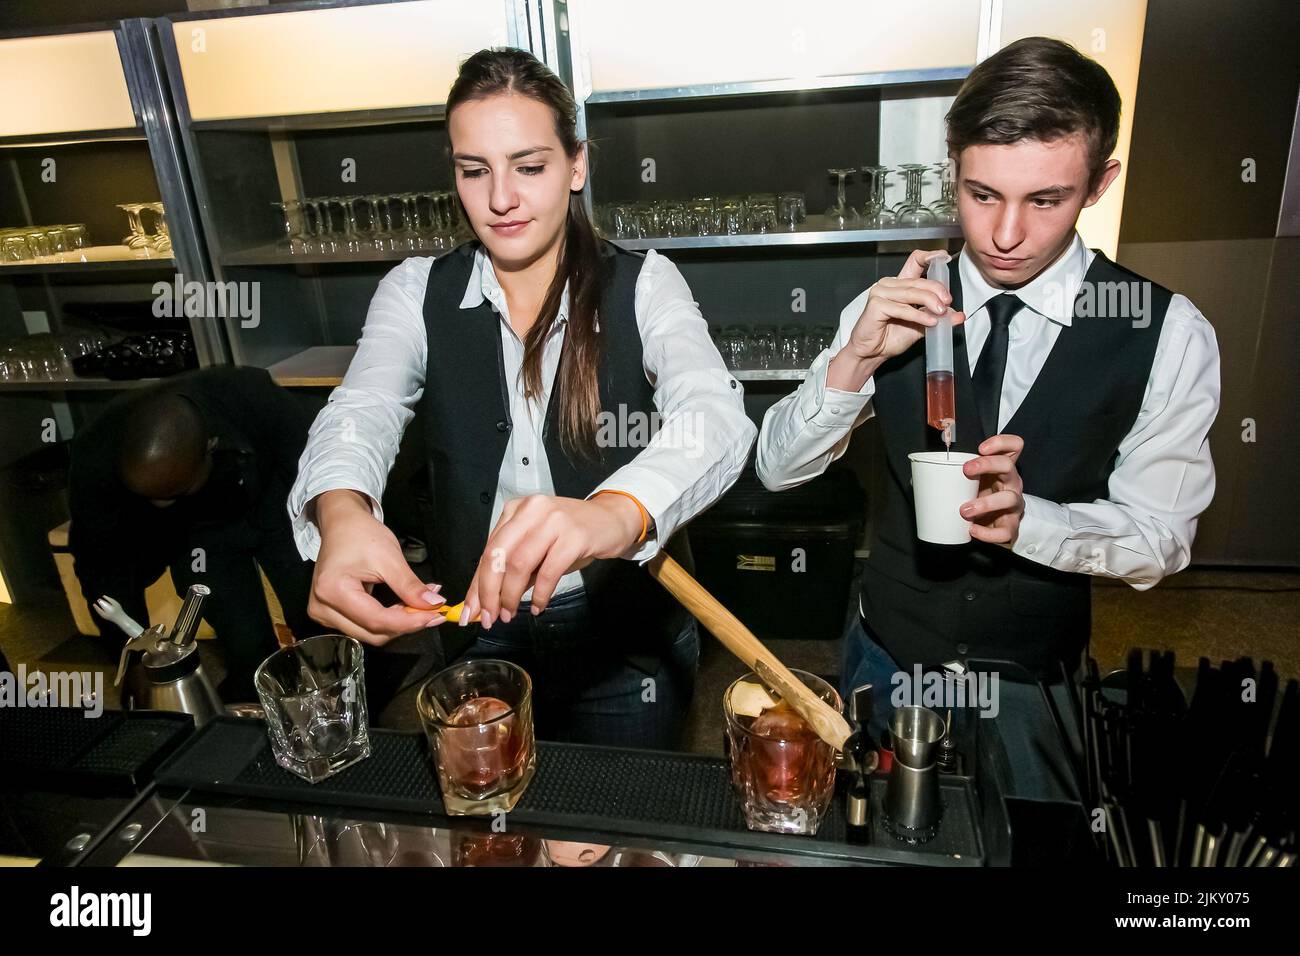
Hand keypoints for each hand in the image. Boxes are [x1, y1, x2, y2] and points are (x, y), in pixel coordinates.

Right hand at [307, 489, 445, 644]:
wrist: (341, 524)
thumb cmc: (361, 534)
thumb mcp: (390, 558)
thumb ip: (410, 586)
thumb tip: (434, 606)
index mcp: (333, 591)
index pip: (376, 620)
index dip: (409, 622)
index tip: (436, 615)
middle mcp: (322, 608)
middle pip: (372, 633)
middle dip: (405, 624)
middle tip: (432, 610)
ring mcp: (323, 614)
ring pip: (369, 633)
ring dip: (396, 624)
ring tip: (417, 605)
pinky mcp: (330, 614)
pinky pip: (363, 627)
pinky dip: (385, 621)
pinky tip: (400, 606)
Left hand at [462, 493, 643, 628]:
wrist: (612, 520)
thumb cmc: (571, 536)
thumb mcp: (538, 547)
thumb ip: (513, 568)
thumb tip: (488, 601)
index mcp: (516, 510)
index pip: (488, 550)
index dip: (476, 584)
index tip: (471, 610)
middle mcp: (531, 510)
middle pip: (498, 555)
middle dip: (488, 591)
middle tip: (489, 617)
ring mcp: (553, 520)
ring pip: (519, 564)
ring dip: (510, 595)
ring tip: (510, 614)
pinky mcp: (574, 536)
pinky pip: (549, 572)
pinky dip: (539, 594)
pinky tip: (537, 606)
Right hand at [846, 249, 965, 361]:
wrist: (872, 354)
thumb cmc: (890, 338)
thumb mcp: (922, 326)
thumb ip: (938, 318)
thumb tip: (959, 315)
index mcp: (899, 284)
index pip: (915, 261)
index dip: (930, 257)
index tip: (945, 259)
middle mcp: (889, 284)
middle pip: (918, 280)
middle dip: (937, 290)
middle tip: (948, 303)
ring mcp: (880, 293)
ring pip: (911, 293)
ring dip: (930, 303)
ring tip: (941, 313)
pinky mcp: (875, 305)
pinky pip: (902, 308)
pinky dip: (918, 315)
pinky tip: (929, 322)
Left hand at [960, 435, 1025, 545]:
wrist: (992, 525)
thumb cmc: (978, 497)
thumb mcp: (970, 482)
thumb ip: (954, 476)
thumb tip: (919, 478)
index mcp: (1002, 469)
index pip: (1014, 446)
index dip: (1002, 442)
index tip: (981, 448)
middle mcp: (1012, 483)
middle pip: (1008, 466)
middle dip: (987, 464)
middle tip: (966, 469)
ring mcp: (1014, 505)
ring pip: (1008, 498)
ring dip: (985, 503)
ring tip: (964, 509)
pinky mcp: (1011, 526)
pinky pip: (1004, 532)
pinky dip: (987, 533)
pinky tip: (972, 529)